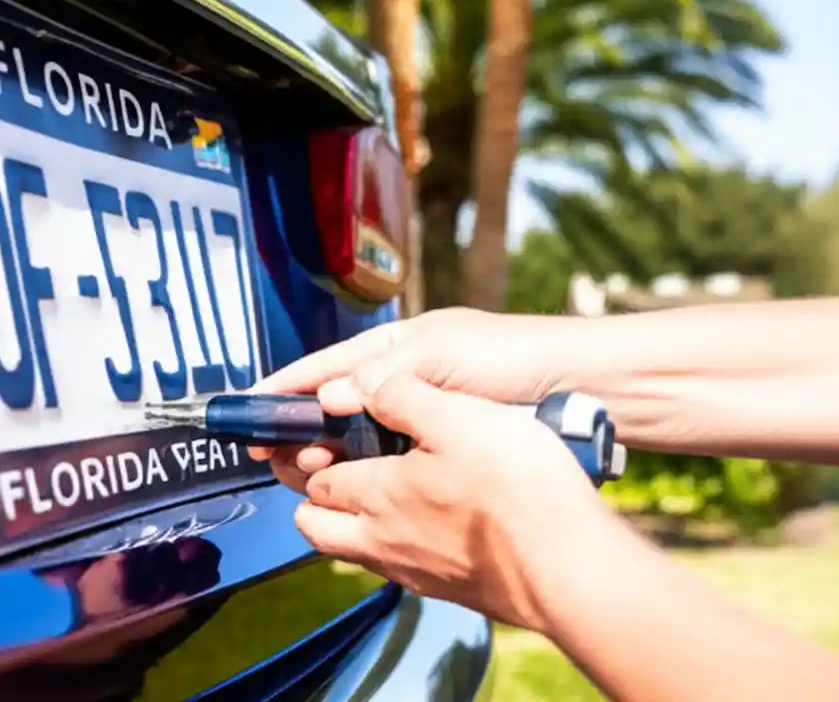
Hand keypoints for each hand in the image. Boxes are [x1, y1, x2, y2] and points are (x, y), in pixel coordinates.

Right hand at [251, 307, 585, 492]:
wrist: (588, 390)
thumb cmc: (518, 359)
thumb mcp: (445, 357)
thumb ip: (387, 377)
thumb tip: (332, 398)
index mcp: (402, 346)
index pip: (330, 364)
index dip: (289, 385)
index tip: (251, 406)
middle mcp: (407, 380)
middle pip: (338, 406)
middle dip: (303, 429)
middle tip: (274, 455)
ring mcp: (426, 416)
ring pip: (361, 439)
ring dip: (333, 456)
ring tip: (307, 476)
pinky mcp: (446, 449)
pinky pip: (392, 463)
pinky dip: (369, 475)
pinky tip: (355, 491)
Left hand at [285, 372, 617, 632]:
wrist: (570, 569)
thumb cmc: (518, 491)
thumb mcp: (458, 417)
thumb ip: (402, 396)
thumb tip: (360, 385)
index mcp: (377, 495)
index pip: (313, 480)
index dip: (305, 456)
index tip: (307, 439)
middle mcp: (383, 542)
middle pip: (317, 527)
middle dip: (313, 496)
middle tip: (332, 465)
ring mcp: (415, 573)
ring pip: (354, 551)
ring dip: (349, 523)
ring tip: (380, 488)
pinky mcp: (449, 590)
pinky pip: (400, 567)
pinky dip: (396, 543)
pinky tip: (429, 519)